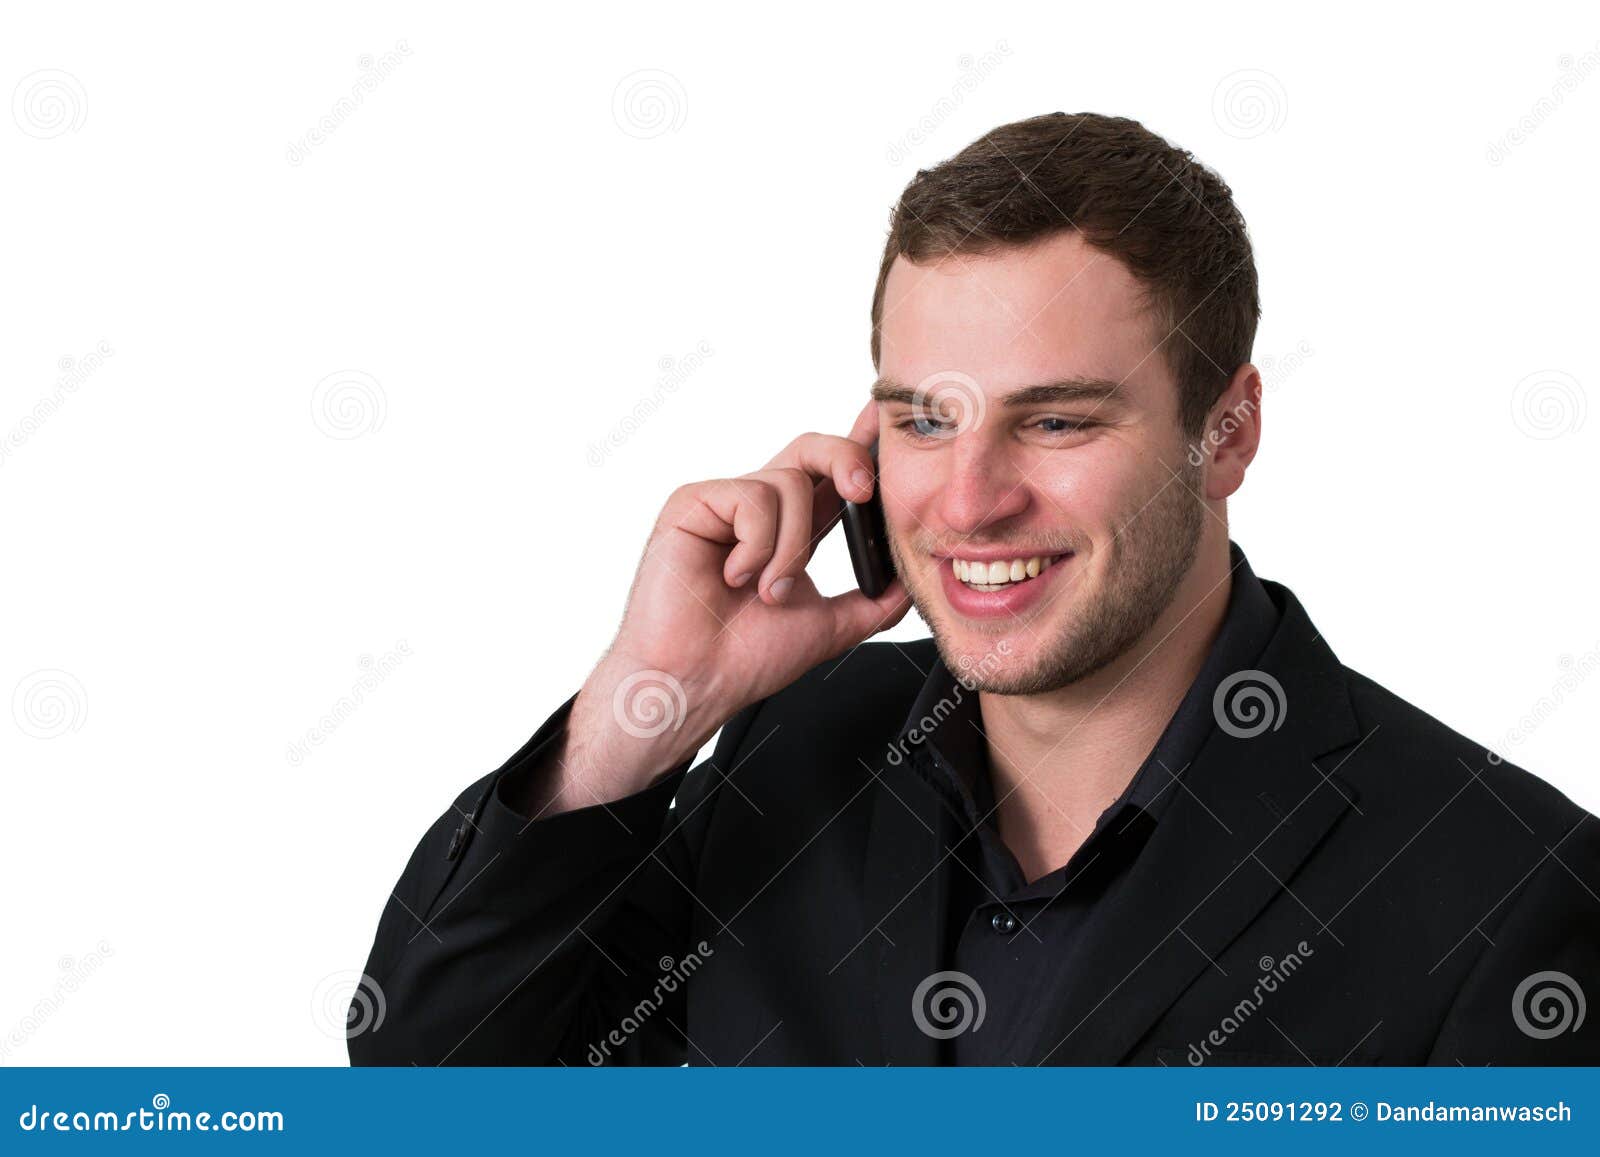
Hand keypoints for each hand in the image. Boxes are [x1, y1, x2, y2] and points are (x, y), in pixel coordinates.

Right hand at [533, 402, 911, 813]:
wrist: (695, 681)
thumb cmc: (745, 658)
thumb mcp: (831, 625)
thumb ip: (876, 601)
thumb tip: (916, 578)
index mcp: (791, 529)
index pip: (831, 475)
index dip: (861, 444)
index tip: (887, 421)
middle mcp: (759, 510)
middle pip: (812, 448)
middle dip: (847, 457)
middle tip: (862, 492)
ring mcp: (725, 503)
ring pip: (789, 483)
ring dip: (792, 548)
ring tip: (767, 593)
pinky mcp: (694, 502)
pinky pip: (752, 498)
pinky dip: (757, 546)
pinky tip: (733, 578)